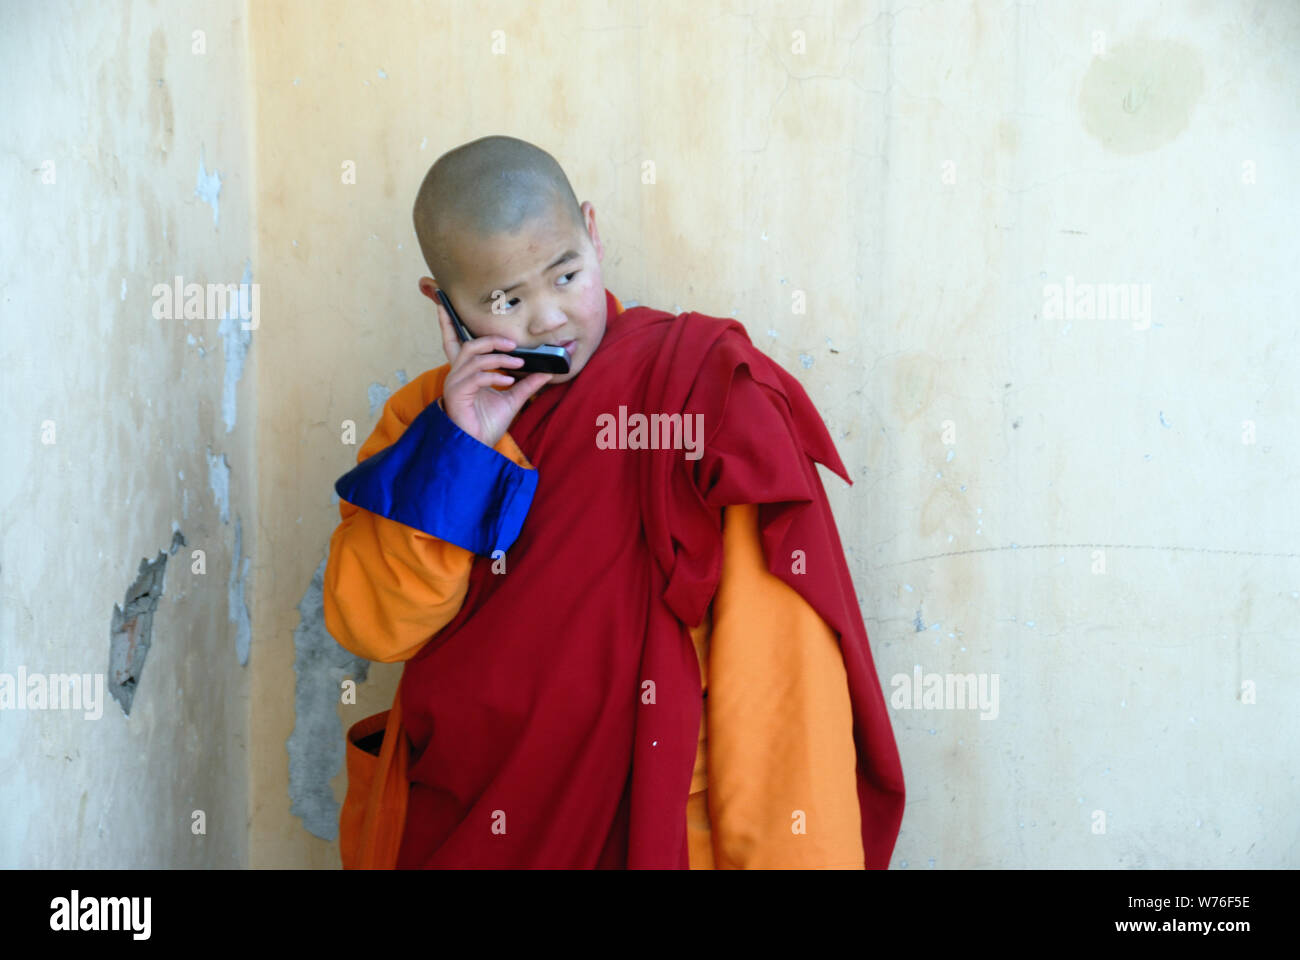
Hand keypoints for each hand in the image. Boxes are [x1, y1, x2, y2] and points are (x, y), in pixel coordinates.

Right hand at [432, 289, 552, 447]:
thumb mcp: (512, 399)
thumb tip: (546, 372)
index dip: (448, 323)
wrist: (477, 447)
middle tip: (513, 344)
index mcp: (466, 372)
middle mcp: (457, 374)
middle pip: (469, 345)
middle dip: (491, 339)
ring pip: (474, 357)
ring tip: (518, 363)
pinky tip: (508, 382)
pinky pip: (476, 377)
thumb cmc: (486, 424)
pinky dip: (494, 376)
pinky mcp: (456, 394)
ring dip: (498, 358)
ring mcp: (455, 384)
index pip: (454, 342)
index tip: (444, 305)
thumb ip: (526, 384)